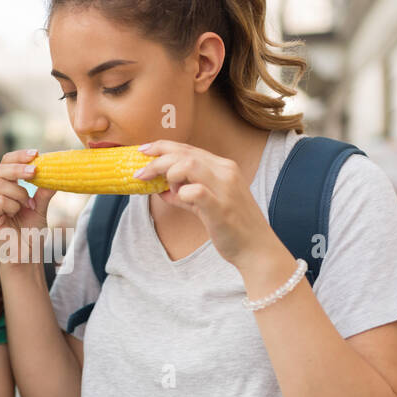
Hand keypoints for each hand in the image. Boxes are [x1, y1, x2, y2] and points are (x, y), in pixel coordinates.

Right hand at [0, 148, 56, 267]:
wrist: (26, 256)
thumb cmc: (30, 232)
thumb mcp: (40, 207)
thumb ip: (44, 191)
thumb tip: (57, 171)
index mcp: (0, 186)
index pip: (5, 162)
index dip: (18, 156)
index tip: (36, 154)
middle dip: (19, 169)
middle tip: (35, 172)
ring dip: (18, 192)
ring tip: (27, 204)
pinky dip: (12, 205)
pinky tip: (17, 213)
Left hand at [133, 139, 279, 270]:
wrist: (256, 249)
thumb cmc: (232, 227)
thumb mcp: (207, 206)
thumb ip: (186, 196)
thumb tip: (161, 190)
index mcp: (223, 167)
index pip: (189, 148)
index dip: (163, 147)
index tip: (143, 151)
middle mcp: (226, 172)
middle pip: (185, 153)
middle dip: (157, 159)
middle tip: (140, 171)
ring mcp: (225, 188)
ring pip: (189, 164)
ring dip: (168, 173)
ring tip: (163, 188)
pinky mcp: (221, 208)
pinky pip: (196, 191)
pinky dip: (180, 193)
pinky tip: (176, 199)